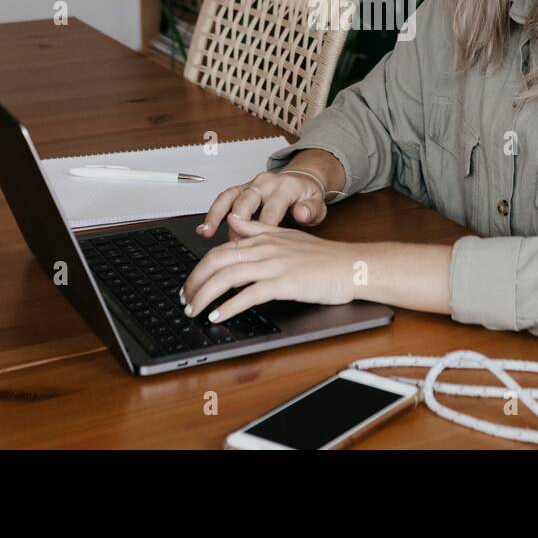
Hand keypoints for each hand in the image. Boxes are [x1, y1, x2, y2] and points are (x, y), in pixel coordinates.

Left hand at [179, 214, 359, 322]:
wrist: (352, 266)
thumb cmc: (324, 258)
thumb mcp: (287, 237)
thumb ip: (258, 230)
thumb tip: (233, 221)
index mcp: (264, 238)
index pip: (221, 250)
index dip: (199, 268)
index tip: (190, 285)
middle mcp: (265, 248)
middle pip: (217, 261)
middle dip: (194, 282)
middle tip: (185, 299)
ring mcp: (275, 264)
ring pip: (228, 276)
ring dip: (204, 295)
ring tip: (194, 310)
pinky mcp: (286, 282)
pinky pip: (250, 294)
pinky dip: (229, 306)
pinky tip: (218, 316)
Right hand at [195, 169, 328, 240]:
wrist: (302, 181)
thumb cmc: (307, 197)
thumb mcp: (317, 204)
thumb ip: (310, 210)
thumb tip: (302, 214)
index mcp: (284, 187)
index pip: (272, 209)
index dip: (263, 228)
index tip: (258, 247)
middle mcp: (265, 183)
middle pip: (247, 201)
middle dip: (238, 223)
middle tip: (234, 244)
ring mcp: (250, 185)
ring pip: (229, 197)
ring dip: (216, 215)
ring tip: (206, 233)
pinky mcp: (240, 190)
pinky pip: (223, 199)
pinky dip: (212, 214)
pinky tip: (203, 229)